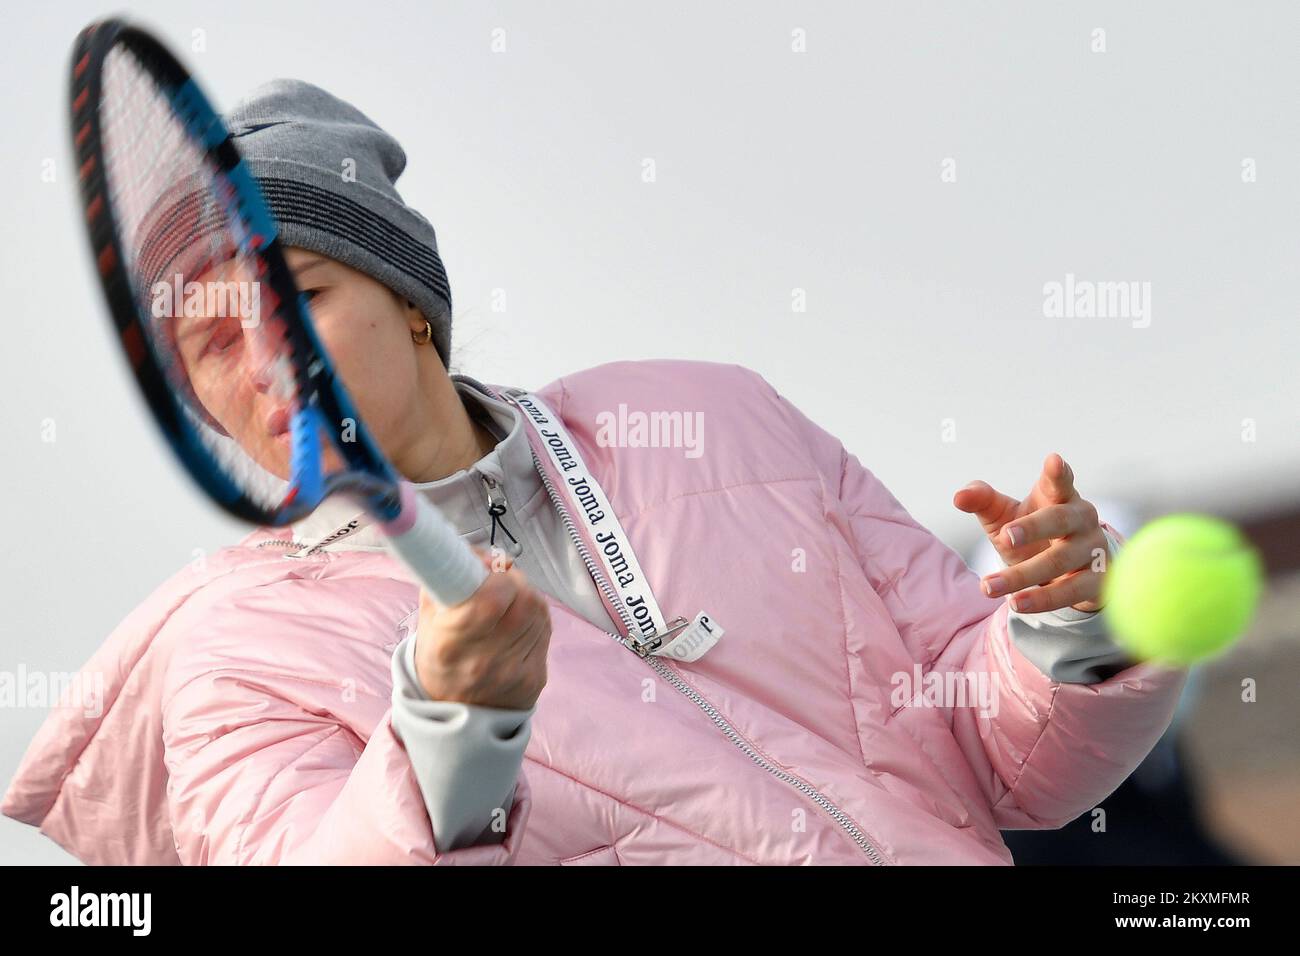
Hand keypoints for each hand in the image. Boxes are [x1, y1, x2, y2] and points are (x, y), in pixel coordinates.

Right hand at [413, 548, 550, 708]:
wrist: (456, 715)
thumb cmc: (439, 658)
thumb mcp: (428, 619)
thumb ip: (446, 578)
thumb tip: (478, 552)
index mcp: (450, 645)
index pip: (493, 597)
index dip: (497, 576)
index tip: (488, 571)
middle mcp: (485, 661)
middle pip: (524, 599)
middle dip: (514, 581)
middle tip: (500, 582)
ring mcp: (514, 672)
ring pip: (538, 610)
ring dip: (526, 596)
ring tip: (508, 601)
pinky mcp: (536, 677)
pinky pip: (545, 631)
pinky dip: (534, 619)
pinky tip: (518, 623)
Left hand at [952, 452, 1110, 613]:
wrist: (1068, 572)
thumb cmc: (1032, 534)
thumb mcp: (1005, 517)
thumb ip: (983, 502)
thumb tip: (958, 496)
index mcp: (1059, 497)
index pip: (1061, 481)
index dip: (1058, 473)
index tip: (1054, 461)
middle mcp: (1082, 518)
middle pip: (1060, 519)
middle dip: (1034, 528)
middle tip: (1005, 538)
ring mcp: (1093, 549)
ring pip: (1060, 561)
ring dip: (1023, 575)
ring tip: (988, 587)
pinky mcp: (1098, 580)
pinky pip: (1072, 591)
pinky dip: (1044, 599)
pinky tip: (1018, 604)